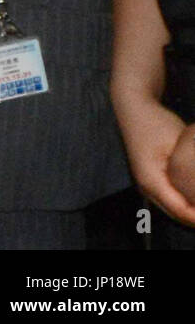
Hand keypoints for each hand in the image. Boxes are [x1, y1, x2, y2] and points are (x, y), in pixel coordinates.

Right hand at [116, 93, 194, 226]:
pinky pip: (170, 201)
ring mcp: (146, 185)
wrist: (134, 108)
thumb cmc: (156, 124)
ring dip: (192, 212)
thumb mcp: (179, 146)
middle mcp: (146, 188)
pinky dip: (186, 204)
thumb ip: (191, 173)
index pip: (182, 212)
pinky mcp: (150, 180)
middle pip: (178, 215)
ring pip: (173, 210)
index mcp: (151, 181)